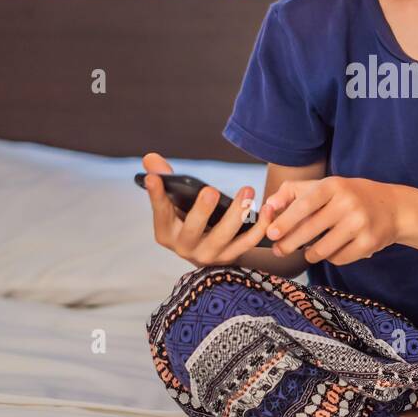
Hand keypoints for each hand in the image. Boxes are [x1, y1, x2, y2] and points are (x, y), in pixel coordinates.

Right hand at [141, 152, 273, 265]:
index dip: (156, 196)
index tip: (153, 178)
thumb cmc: (187, 219)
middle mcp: (185, 247)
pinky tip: (267, 208)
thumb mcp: (174, 203)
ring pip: (224, 236)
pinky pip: (248, 242)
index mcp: (166, 232)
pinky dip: (259, 226)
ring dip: (237, 214)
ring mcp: (209, 255)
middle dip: (201, 211)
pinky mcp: (231, 257)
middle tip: (211, 190)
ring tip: (247, 190)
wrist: (207, 251)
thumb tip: (150, 158)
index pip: (159, 213)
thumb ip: (164, 179)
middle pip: (193, 229)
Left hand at [263, 176, 402, 265]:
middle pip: (311, 229)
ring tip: (306, 252)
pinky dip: (331, 258)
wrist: (393, 208)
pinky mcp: (369, 243)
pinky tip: (332, 251)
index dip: (286, 220)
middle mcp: (348, 203)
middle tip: (278, 250)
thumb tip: (269, 205)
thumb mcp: (327, 186)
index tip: (271, 233)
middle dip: (290, 243)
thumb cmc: (352, 196)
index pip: (305, 204)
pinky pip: (338, 258)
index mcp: (334, 185)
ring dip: (309, 254)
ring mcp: (360, 223)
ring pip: (323, 249)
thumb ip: (294, 191)